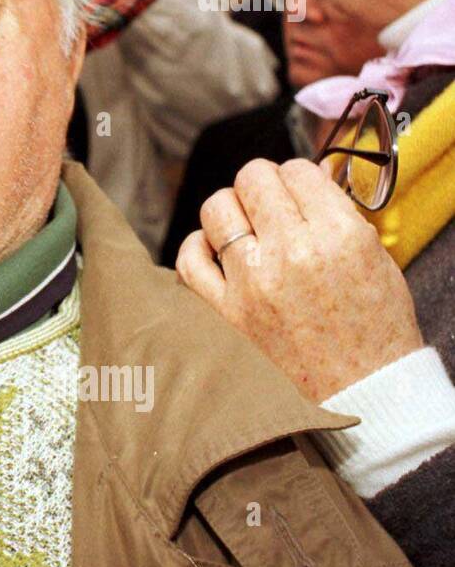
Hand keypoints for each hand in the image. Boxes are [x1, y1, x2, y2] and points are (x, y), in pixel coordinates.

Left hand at [176, 158, 422, 402]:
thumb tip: (306, 175)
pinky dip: (197, 246)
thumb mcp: (376, 260)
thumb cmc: (376, 328)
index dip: (296, 176)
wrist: (365, 395)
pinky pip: (189, 260)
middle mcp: (291, 253)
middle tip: (270, 203)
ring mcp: (251, 283)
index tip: (298, 191)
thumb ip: (338, 214)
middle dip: (262, 185)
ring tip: (245, 225)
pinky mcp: (225, 313)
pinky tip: (213, 248)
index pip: (296, 171)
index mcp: (338, 236)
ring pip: (216, 209)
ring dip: (230, 209)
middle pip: (251, 179)